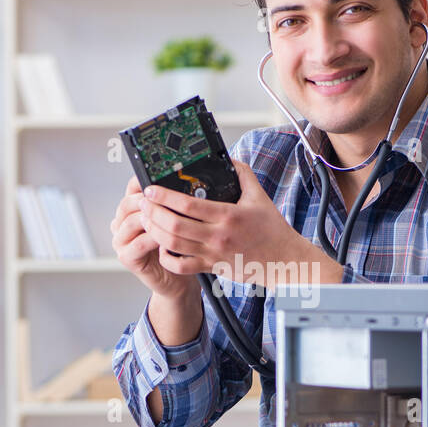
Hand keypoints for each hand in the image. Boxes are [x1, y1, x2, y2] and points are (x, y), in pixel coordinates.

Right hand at [110, 175, 199, 298]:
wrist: (176, 278)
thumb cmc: (177, 248)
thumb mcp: (176, 222)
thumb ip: (173, 205)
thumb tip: (184, 186)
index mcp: (131, 210)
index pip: (131, 189)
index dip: (143, 182)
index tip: (159, 180)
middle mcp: (121, 223)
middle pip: (127, 203)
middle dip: (147, 200)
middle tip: (164, 199)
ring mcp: (121, 241)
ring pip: (131, 222)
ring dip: (150, 218)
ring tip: (169, 217)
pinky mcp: (126, 257)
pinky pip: (138, 244)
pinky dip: (153, 239)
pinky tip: (167, 237)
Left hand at [139, 159, 333, 286]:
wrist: (284, 260)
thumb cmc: (272, 230)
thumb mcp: (259, 196)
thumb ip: (243, 174)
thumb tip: (228, 158)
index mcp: (228, 215)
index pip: (188, 205)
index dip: (164, 196)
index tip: (151, 189)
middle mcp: (218, 236)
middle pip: (175, 226)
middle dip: (153, 214)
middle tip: (143, 205)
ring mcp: (213, 254)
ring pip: (174, 245)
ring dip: (155, 232)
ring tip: (147, 221)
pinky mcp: (212, 268)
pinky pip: (182, 266)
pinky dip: (167, 257)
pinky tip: (162, 246)